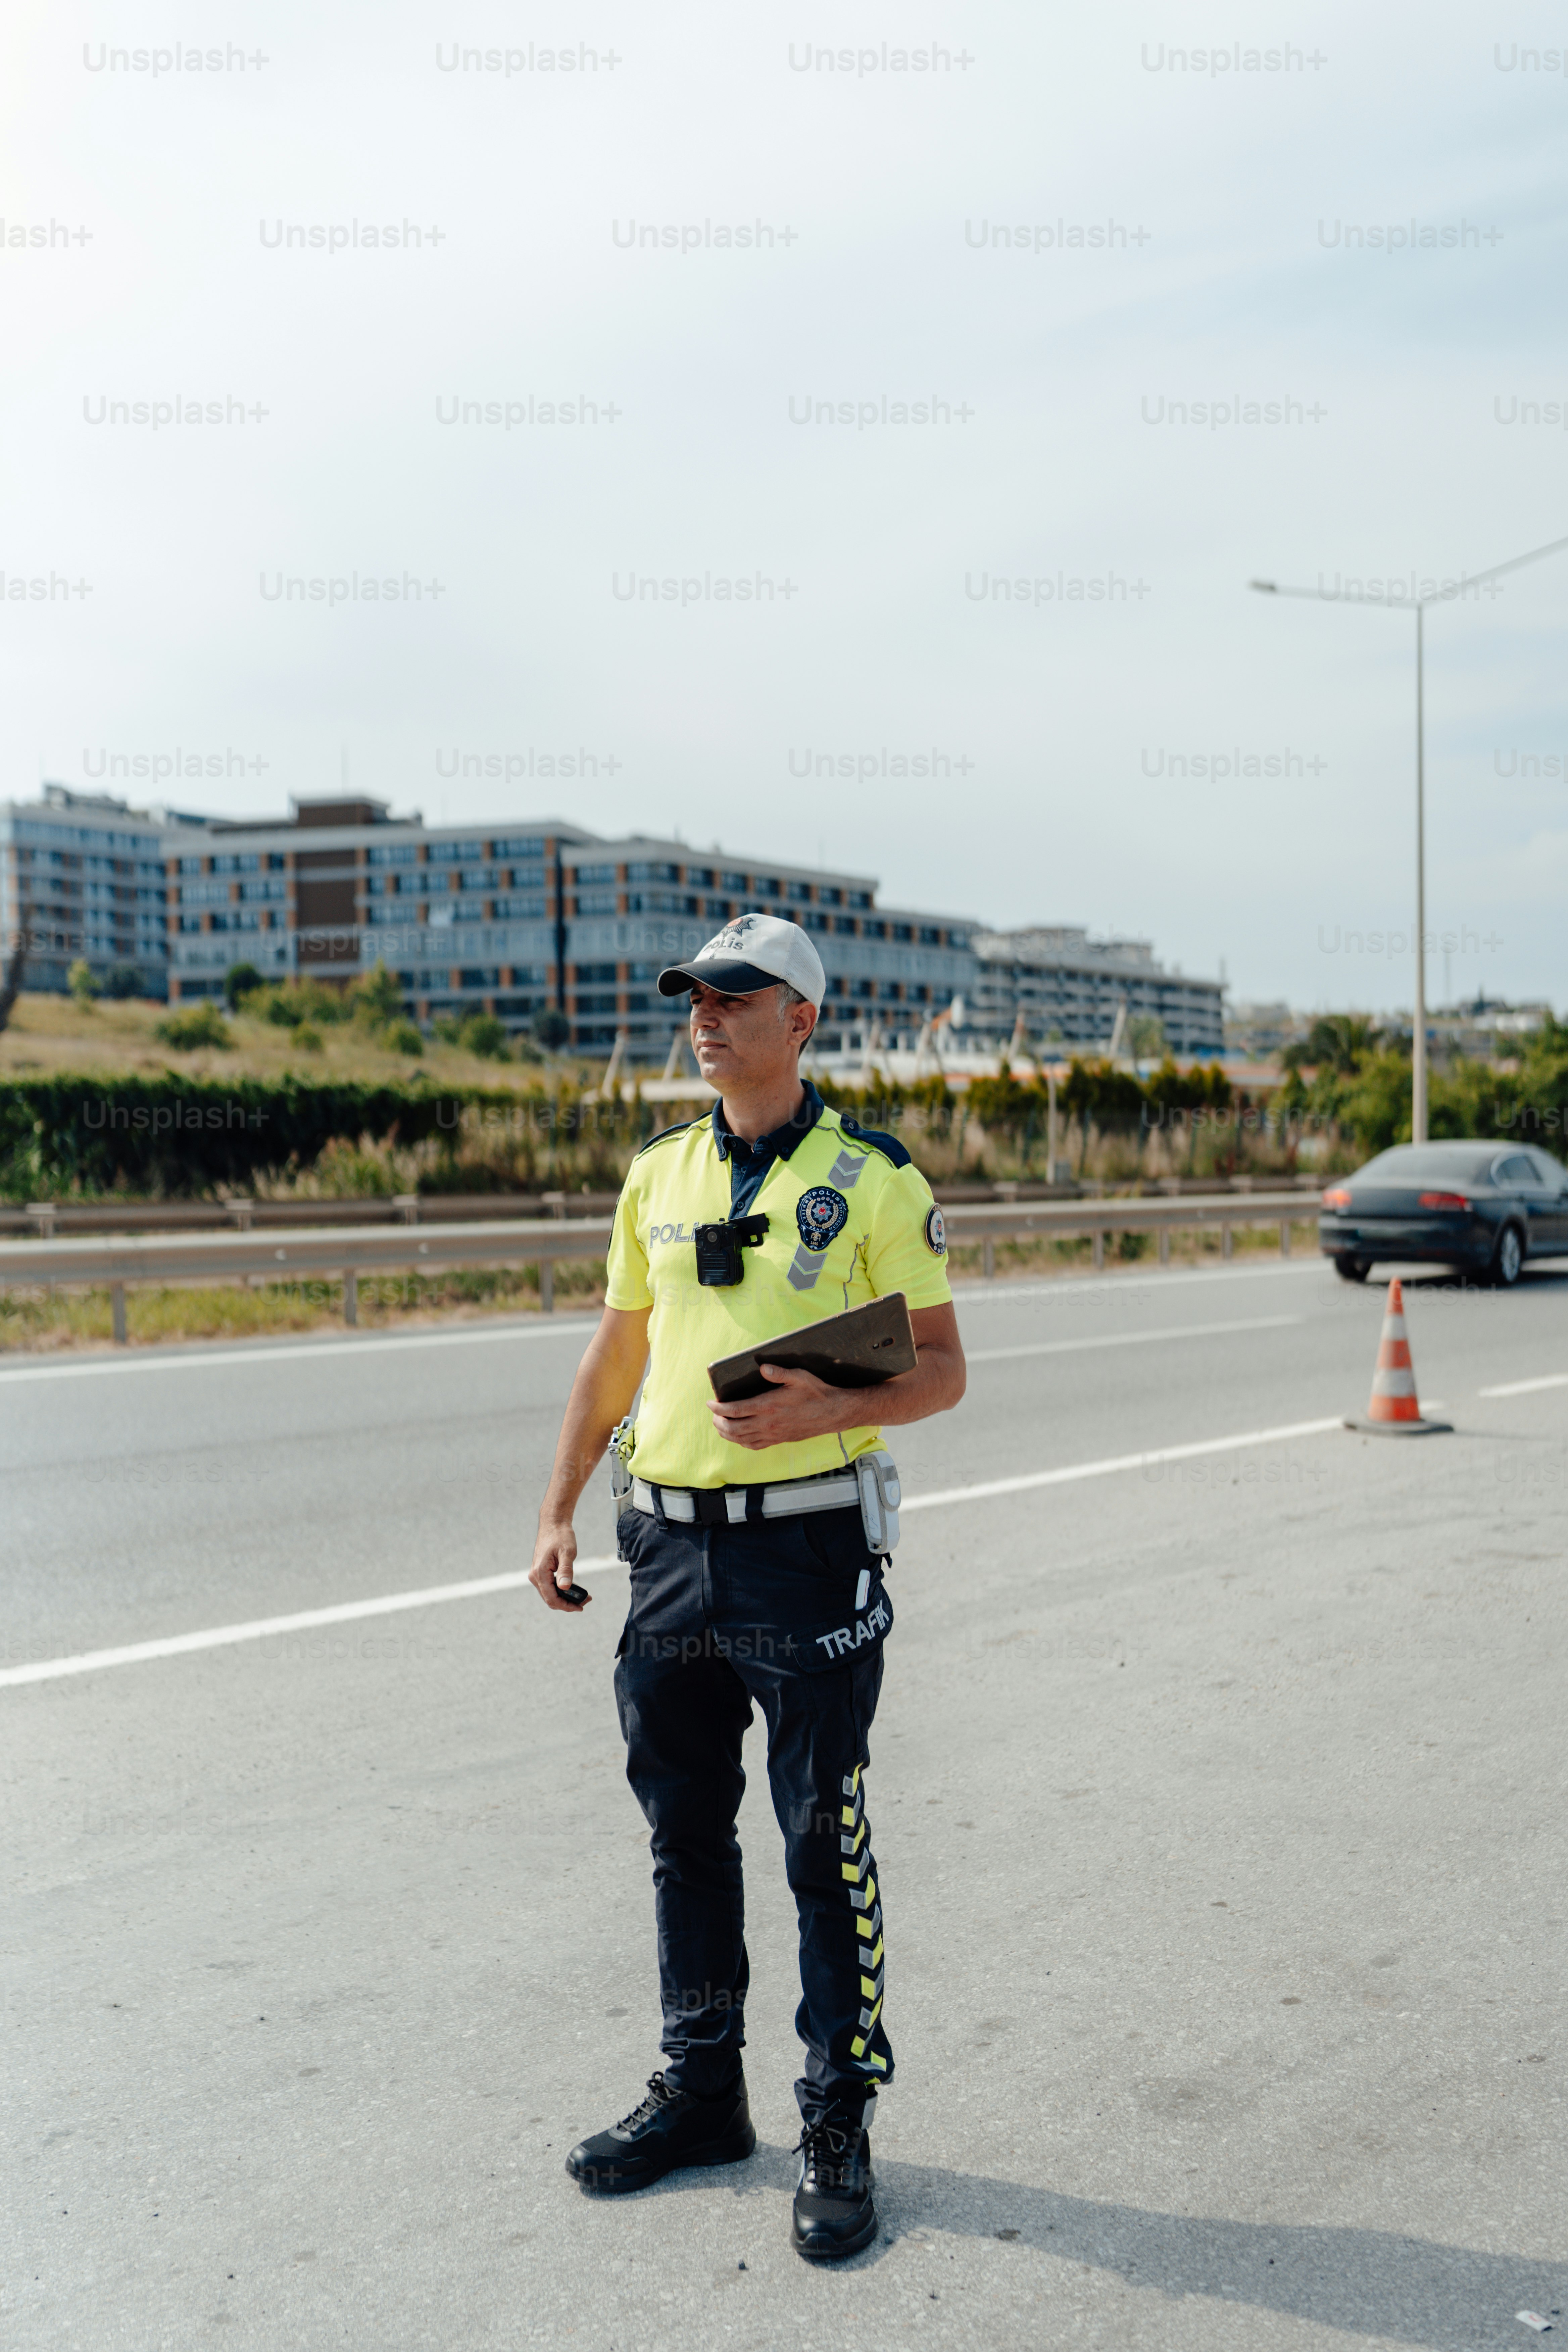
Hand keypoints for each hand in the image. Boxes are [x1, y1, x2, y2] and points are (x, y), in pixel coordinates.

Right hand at [530, 1518, 587, 1612]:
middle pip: (550, 1600)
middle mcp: (535, 1576)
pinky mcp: (540, 1572)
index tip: (581, 1607)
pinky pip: (549, 1588)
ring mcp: (536, 1575)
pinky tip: (572, 1589)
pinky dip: (561, 1591)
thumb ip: (566, 1570)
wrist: (553, 1523)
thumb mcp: (567, 1552)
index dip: (566, 1606)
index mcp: (539, 1573)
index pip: (552, 1598)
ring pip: (550, 1595)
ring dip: (565, 1598)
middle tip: (585, 1601)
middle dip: (567, 1604)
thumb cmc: (560, 1536)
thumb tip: (565, 1587)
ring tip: (582, 1596)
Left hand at [708, 1361, 853, 1450]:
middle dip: (718, 1422)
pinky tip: (739, 1437)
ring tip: (720, 1426)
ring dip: (727, 1433)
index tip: (711, 1403)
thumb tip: (762, 1367)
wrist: (833, 1413)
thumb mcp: (799, 1376)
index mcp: (768, 1406)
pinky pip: (754, 1446)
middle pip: (733, 1428)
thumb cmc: (816, 1393)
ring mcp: (773, 1434)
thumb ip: (778, 1372)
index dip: (718, 1408)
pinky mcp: (779, 1440)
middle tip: (714, 1415)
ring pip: (741, 1439)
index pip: (734, 1410)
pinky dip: (742, 1442)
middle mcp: (767, 1423)